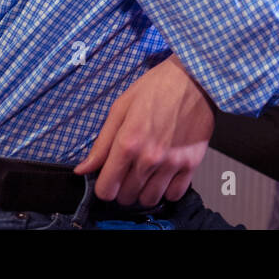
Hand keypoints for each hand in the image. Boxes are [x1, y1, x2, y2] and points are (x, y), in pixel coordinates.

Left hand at [73, 55, 215, 206]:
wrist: (195, 78)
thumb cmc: (157, 87)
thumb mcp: (121, 108)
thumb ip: (101, 144)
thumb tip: (83, 169)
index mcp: (127, 143)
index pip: (106, 189)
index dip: (104, 187)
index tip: (108, 179)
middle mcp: (149, 158)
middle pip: (126, 197)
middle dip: (122, 188)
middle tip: (127, 173)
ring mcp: (172, 162)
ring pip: (149, 199)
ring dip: (143, 192)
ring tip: (145, 175)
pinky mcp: (191, 163)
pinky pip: (175, 194)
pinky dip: (167, 190)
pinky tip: (164, 176)